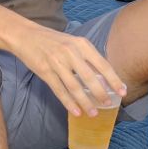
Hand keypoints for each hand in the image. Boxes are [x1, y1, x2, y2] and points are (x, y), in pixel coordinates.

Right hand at [8, 24, 126, 118]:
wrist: (24, 35)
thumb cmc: (52, 40)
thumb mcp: (72, 43)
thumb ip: (87, 57)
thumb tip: (104, 77)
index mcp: (81, 44)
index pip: (102, 65)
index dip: (114, 80)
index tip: (123, 92)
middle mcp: (70, 53)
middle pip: (89, 78)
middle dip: (101, 93)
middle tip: (108, 104)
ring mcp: (56, 63)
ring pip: (74, 87)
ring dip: (85, 102)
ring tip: (93, 113)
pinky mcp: (44, 71)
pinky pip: (59, 90)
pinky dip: (69, 103)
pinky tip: (76, 111)